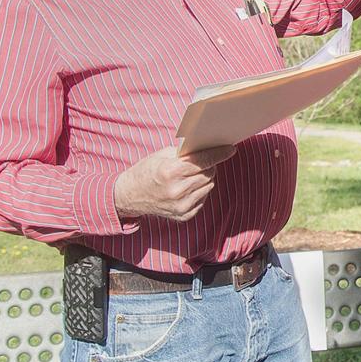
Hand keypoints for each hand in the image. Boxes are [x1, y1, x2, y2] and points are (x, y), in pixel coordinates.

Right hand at [113, 145, 235, 221]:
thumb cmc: (146, 172)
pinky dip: (200, 190)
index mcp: (170, 172)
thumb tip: (208, 146)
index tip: (230, 149)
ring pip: (209, 186)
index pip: (203, 161)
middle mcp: (177, 191)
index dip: (219, 153)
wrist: (130, 196)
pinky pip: (203, 198)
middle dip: (209, 164)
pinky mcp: (184, 215)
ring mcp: (181, 205)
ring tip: (191, 174)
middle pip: (209, 173)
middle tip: (203, 160)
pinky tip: (188, 186)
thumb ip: (184, 152)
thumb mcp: (161, 155)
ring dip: (205, 178)